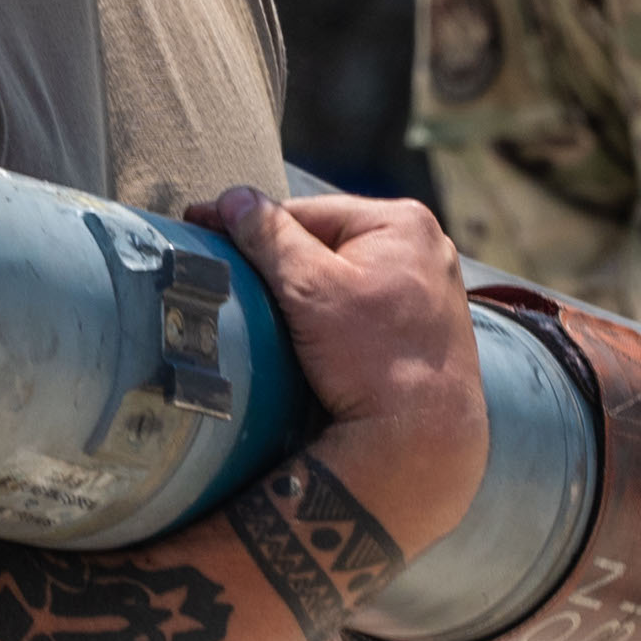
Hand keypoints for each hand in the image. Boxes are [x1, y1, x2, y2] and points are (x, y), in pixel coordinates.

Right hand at [191, 186, 486, 547]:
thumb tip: (234, 198)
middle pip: (329, 242)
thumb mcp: (309, 289)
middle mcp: (429, 248)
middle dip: (284, 258)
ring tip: (271, 306)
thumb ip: (268, 236)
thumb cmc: (372, 360)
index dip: (253, 226)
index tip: (206, 226)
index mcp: (405, 222)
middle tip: (234, 270)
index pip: (305, 213)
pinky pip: (368, 304)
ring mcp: (435, 290)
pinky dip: (337, 311)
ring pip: (348, 274)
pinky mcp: (431, 330)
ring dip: (311, 286)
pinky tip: (315, 332)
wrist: (422, 442)